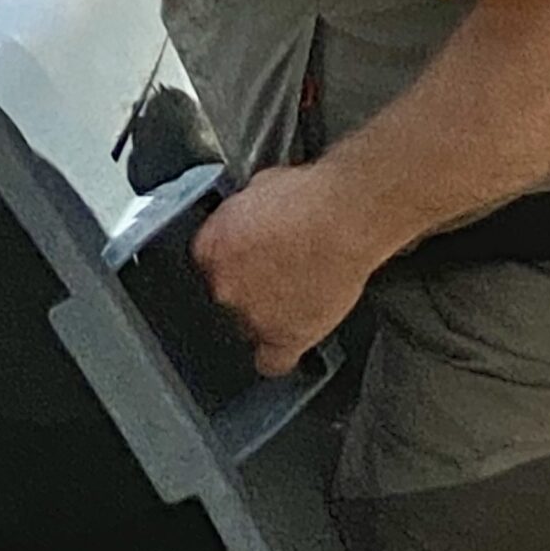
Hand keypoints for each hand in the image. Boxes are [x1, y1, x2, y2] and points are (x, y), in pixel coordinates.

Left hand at [189, 165, 378, 377]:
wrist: (343, 218)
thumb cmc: (309, 197)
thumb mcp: (259, 188)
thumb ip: (242, 214)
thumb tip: (248, 218)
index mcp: (210, 248)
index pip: (206, 265)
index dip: (231, 262)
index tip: (246, 260)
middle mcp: (223, 286)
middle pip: (224, 299)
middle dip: (246, 289)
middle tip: (275, 274)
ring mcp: (253, 316)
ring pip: (246, 329)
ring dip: (264, 318)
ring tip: (291, 300)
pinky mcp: (286, 337)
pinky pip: (273, 362)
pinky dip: (279, 357)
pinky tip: (286, 347)